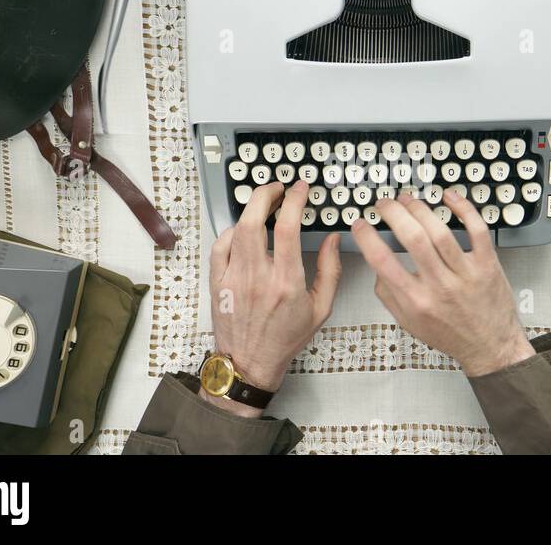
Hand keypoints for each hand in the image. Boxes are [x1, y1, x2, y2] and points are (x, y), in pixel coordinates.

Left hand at [206, 181, 341, 416]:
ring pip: (236, 230)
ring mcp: (233, 279)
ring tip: (262, 207)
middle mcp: (257, 278)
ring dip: (250, 211)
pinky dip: (231, 233)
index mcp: (287, 283)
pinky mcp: (217, 283)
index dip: (294, 200)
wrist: (249, 363)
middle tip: (276, 187)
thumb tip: (332, 239)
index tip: (300, 188)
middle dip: (264, 194)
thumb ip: (329, 271)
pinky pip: (219, 247)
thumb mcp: (321, 309)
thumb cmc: (286, 338)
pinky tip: (242, 232)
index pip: (287, 228)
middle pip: (254, 221)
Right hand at [351, 189, 534, 376]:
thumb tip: (376, 265)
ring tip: (408, 199)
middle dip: (394, 213)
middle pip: (413, 238)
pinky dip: (463, 209)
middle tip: (385, 203)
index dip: (366, 237)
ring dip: (420, 209)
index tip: (361, 224)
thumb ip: (388, 294)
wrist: (490, 347)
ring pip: (441, 232)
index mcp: (416, 300)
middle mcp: (440, 286)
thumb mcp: (408, 322)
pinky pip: (477, 230)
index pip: (382, 262)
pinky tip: (449, 197)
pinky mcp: (487, 265)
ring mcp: (465, 274)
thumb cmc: (450, 334)